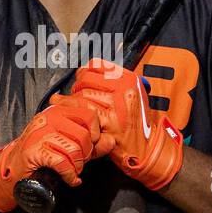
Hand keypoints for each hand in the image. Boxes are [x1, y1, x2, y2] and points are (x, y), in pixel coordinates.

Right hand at [0, 100, 106, 211]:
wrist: (14, 170)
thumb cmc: (43, 157)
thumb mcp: (71, 147)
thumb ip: (92, 144)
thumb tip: (111, 141)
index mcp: (58, 112)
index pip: (88, 113)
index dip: (96, 131)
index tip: (92, 143)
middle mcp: (48, 118)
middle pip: (84, 134)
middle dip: (87, 154)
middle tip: (80, 162)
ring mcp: (40, 133)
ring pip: (74, 149)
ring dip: (78, 165)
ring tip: (73, 170)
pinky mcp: (34, 151)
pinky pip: (62, 162)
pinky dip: (70, 175)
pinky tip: (70, 179)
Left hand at [65, 57, 183, 190]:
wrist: (146, 147)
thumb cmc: (137, 123)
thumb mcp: (133, 95)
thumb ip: (115, 83)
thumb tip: (88, 72)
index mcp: (129, 80)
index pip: (98, 65)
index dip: (85, 71)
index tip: (81, 78)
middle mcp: (124, 90)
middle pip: (87, 79)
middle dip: (77, 87)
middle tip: (76, 95)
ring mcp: (117, 106)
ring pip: (82, 94)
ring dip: (72, 100)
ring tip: (70, 105)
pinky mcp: (108, 122)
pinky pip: (82, 111)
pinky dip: (71, 110)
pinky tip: (65, 111)